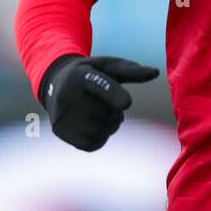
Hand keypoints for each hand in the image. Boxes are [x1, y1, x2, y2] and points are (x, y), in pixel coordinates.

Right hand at [42, 54, 159, 151]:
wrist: (55, 84)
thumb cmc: (92, 74)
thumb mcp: (108, 66)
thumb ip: (131, 71)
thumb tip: (155, 73)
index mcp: (82, 75)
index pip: (100, 85)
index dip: (114, 94)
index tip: (127, 103)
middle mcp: (67, 95)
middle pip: (107, 113)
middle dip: (115, 110)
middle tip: (105, 101)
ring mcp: (61, 115)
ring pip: (102, 131)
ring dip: (110, 125)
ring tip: (100, 112)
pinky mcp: (60, 131)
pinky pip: (92, 144)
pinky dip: (100, 137)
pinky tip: (93, 125)